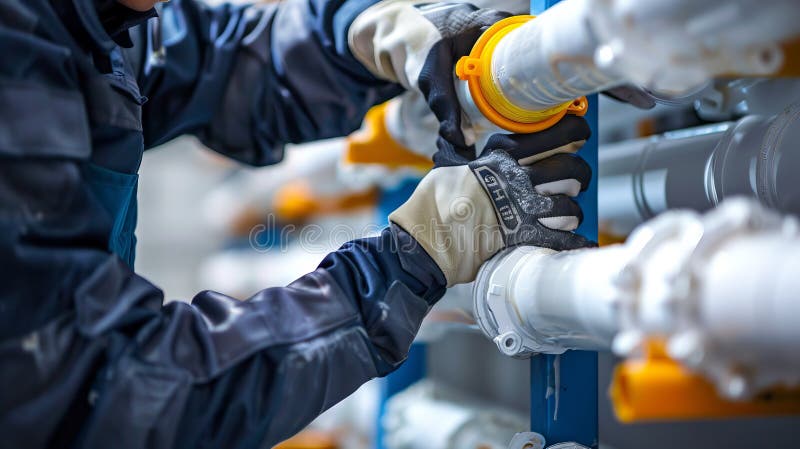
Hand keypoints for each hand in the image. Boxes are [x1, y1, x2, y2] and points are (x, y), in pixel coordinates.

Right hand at [389, 149, 592, 285]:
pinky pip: (562, 239)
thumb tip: (457, 132)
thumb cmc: (432, 202)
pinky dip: (575, 242)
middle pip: (568, 169)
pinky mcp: (524, 238)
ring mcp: (522, 209)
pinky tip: (582, 243)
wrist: (426, 240)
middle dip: (580, 175)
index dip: (572, 132)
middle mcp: (517, 179)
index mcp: (500, 156)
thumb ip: (464, 152)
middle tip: (578, 180)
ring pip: (570, 205)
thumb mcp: (447, 165)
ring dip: (574, 212)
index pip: (548, 134)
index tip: (580, 132)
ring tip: (570, 214)